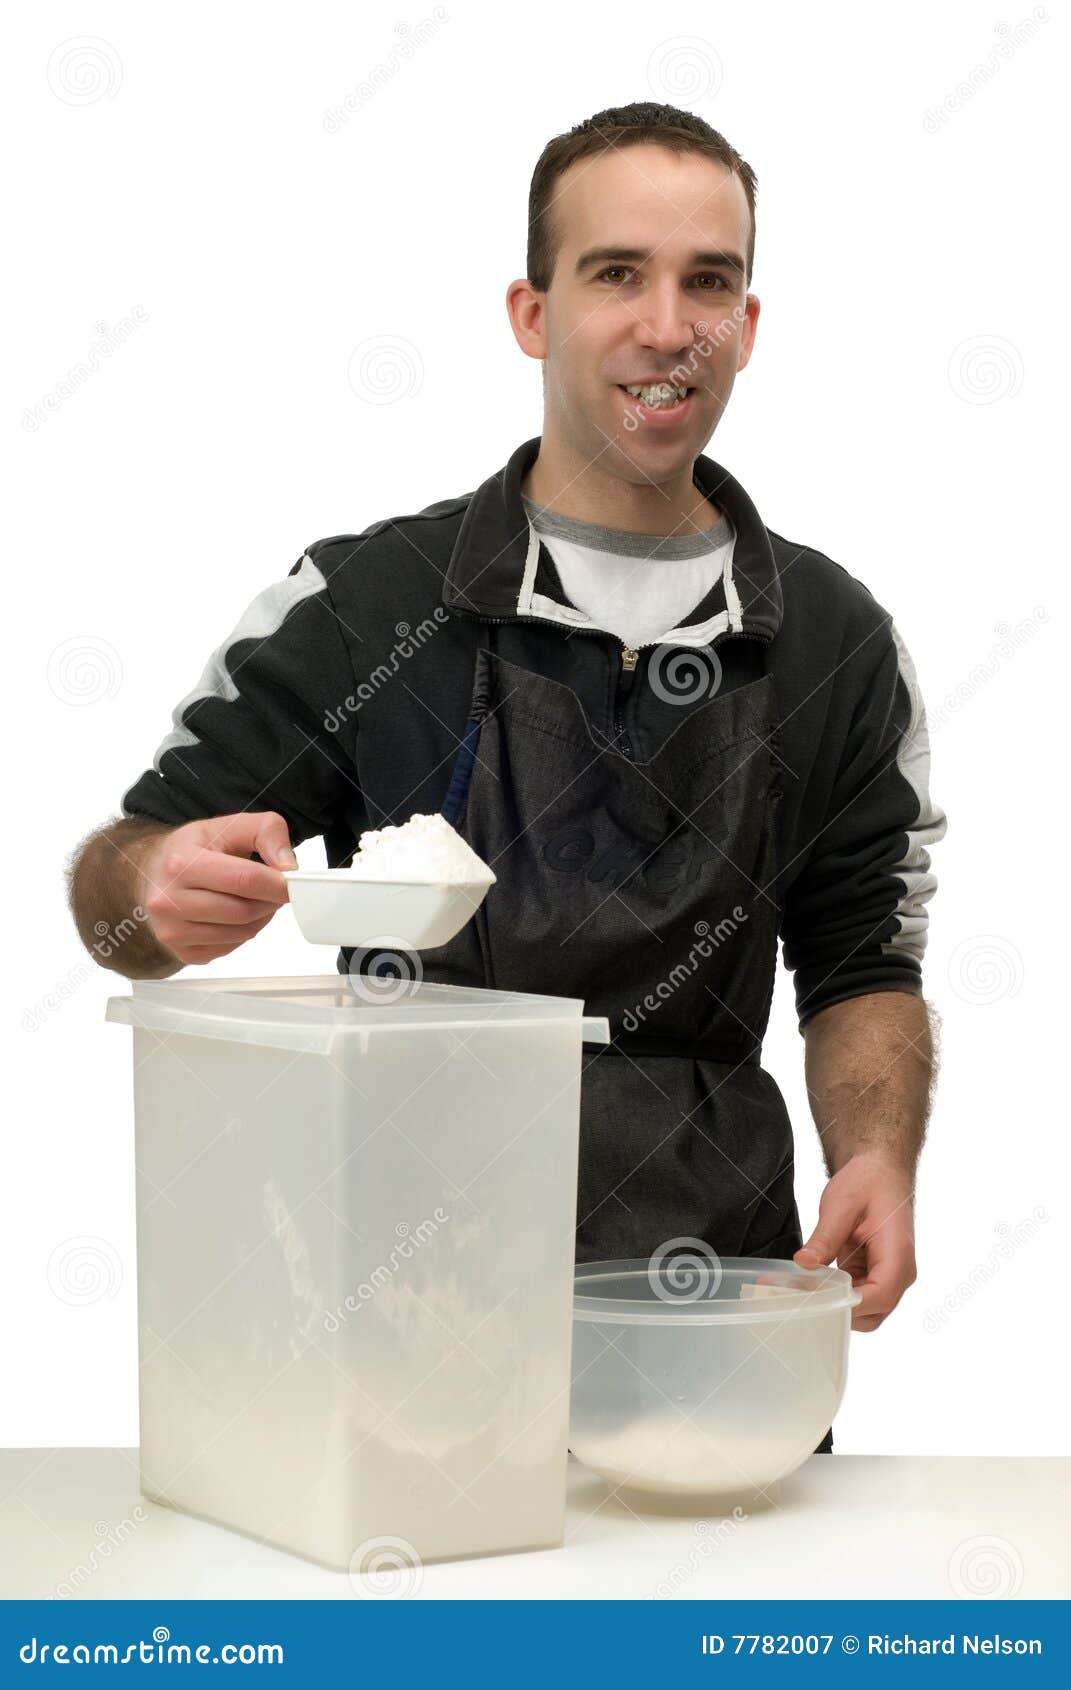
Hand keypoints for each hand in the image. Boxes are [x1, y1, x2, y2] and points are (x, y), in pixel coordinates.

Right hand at [137, 811, 295, 964]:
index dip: (279, 883)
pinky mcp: (182, 952)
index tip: (293, 882)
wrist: (152, 873)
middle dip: (270, 900)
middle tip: (274, 888)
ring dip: (260, 917)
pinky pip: (232, 947)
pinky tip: (234, 914)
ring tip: (253, 898)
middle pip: (245, 910)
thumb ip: (267, 832)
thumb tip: (288, 866)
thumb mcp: (229, 825)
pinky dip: (243, 932)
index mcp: (180, 864)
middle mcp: (168, 901)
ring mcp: (172, 931)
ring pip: (243, 932)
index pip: (246, 880)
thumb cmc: (193, 849)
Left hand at [793, 1151, 916, 1331]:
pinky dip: (835, 1294)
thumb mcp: (841, 1205)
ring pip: (864, 1311)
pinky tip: (811, 1283)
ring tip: (800, 1289)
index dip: (849, 1304)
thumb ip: (824, 1238)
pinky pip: (857, 1296)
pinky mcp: (874, 1275)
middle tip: (797, 1296)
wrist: (879, 1171)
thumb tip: (803, 1263)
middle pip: (873, 1313)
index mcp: (898, 1254)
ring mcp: (889, 1276)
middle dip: (837, 1310)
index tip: (816, 1300)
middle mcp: (899, 1272)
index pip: (880, 1295)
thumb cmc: (868, 1182)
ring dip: (835, 1304)